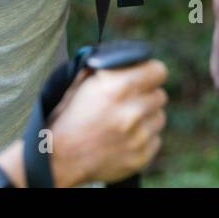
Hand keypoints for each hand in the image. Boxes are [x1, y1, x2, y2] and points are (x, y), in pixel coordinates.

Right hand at [47, 59, 167, 186]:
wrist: (59, 158)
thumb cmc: (68, 116)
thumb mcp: (82, 82)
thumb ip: (108, 68)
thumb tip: (128, 59)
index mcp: (118, 86)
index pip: (158, 70)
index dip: (150, 72)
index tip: (144, 77)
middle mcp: (132, 110)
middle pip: (160, 95)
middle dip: (146, 96)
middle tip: (130, 102)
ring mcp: (139, 136)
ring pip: (159, 118)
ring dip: (146, 118)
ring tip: (125, 122)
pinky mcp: (142, 156)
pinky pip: (155, 140)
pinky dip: (144, 139)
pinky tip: (124, 139)